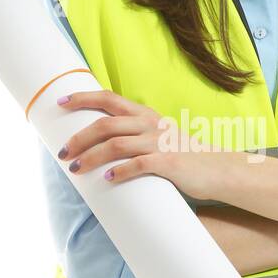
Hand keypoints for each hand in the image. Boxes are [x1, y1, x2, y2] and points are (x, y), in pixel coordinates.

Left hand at [56, 89, 232, 198]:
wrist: (216, 169)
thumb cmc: (182, 156)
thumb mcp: (157, 136)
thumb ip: (133, 135)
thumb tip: (98, 144)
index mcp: (145, 115)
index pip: (108, 98)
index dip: (83, 98)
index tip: (60, 103)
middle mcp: (150, 124)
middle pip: (106, 124)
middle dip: (79, 138)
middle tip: (62, 153)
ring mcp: (159, 143)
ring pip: (116, 145)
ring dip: (91, 157)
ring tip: (76, 169)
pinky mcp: (168, 163)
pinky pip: (139, 165)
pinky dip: (120, 171)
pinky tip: (108, 178)